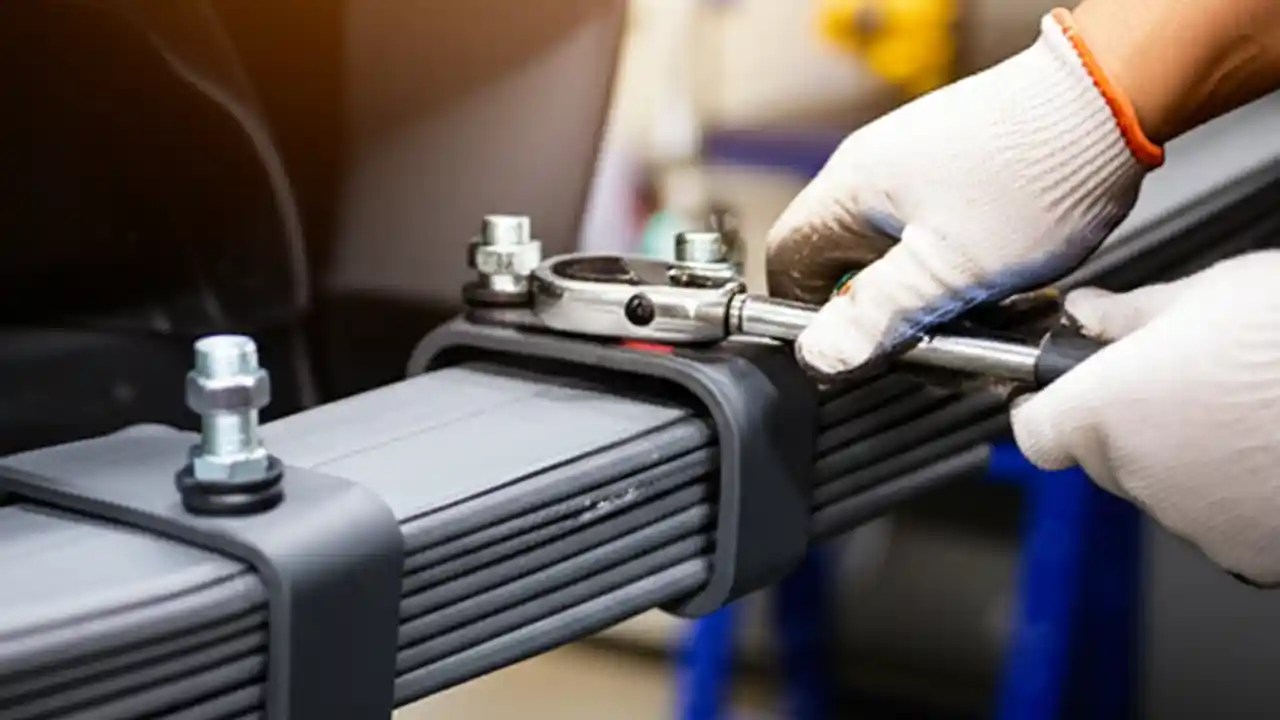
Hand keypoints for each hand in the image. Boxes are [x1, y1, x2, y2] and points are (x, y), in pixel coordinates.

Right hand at [766, 10, 1159, 377]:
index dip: (811, 317)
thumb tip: (819, 356)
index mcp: (851, 192)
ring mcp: (919, 177)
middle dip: (901, 321)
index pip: (787, 263)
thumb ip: (877, 315)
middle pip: (852, 274)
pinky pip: (945, 248)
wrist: (1113, 103)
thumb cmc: (1032, 172)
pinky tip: (1017, 291)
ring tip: (1002, 313)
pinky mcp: (960, 180)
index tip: (856, 349)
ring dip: (948, 306)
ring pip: (906, 267)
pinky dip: (974, 280)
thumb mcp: (949, 268)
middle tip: (948, 343)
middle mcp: (875, 179)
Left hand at [1013, 251, 1279, 584]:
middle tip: (1189, 386)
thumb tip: (1089, 313)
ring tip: (1249, 414)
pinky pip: (1223, 524)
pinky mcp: (1249, 555)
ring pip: (1166, 491)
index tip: (1060, 395)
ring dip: (1190, 462)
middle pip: (1105, 459)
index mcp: (1107, 410)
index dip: (1047, 410)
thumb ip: (1131, 314)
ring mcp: (1195, 522)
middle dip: (1131, 426)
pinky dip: (1238, 497)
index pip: (1038, 432)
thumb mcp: (1210, 293)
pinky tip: (1273, 453)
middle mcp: (1138, 475)